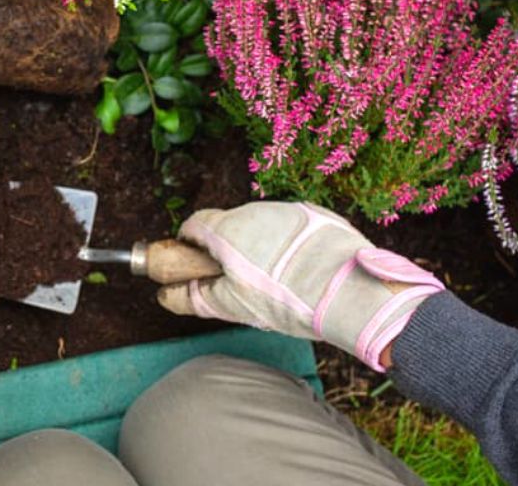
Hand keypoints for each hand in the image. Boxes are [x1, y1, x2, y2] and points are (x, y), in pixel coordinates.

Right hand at [148, 202, 444, 371]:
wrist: (350, 292)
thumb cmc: (286, 301)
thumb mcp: (234, 306)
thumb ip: (195, 297)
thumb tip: (166, 294)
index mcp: (227, 230)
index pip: (194, 224)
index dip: (189, 243)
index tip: (196, 262)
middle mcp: (253, 211)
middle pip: (228, 224)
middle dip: (227, 247)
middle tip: (241, 280)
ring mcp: (286, 210)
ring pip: (261, 225)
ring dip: (259, 245)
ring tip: (278, 279)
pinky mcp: (315, 216)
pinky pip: (290, 227)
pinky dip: (289, 244)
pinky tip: (302, 270)